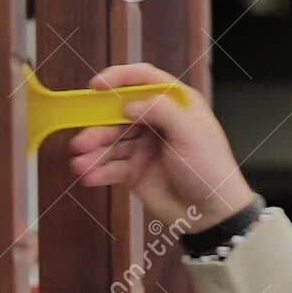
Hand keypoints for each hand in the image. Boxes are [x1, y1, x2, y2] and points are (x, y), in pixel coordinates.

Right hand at [68, 63, 255, 229]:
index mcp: (175, 104)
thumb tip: (128, 104)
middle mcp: (157, 121)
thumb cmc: (210, 170)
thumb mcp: (190, 133)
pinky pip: (111, 167)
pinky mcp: (135, 170)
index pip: (143, 79)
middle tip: (81, 141)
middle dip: (98, 127)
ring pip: (111, 142)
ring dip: (93, 152)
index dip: (118, 78)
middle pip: (119, 114)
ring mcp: (144, 146)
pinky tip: (89, 177)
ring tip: (80, 164)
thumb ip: (160, 110)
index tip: (96, 87)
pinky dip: (99, 171)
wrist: (211, 214)